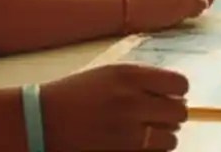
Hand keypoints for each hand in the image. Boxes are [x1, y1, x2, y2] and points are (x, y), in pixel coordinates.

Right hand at [42, 63, 187, 150]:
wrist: (40, 122)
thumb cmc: (75, 95)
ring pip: (171, 139)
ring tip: (143, 135)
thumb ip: (144, 80)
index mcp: (130, 77)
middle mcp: (132, 103)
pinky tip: (135, 146)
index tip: (169, 97)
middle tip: (156, 118)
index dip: (177, 92)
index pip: (179, 85)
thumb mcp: (109, 74)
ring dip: (162, 137)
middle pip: (180, 113)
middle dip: (171, 116)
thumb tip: (177, 95)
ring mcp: (127, 133)